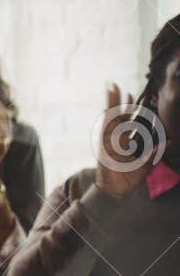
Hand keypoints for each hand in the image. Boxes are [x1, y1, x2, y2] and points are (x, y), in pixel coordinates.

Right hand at [94, 82, 152, 198]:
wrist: (117, 191)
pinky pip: (105, 130)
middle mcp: (114, 139)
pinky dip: (106, 118)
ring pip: (109, 117)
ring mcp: (108, 141)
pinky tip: (107, 107)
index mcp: (122, 141)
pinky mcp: (104, 145)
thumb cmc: (129, 179)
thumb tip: (171, 141)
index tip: (129, 92)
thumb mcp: (146, 162)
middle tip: (115, 84)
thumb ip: (156, 150)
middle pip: (115, 114)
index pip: (124, 119)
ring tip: (110, 88)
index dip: (126, 106)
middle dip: (115, 100)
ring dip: (109, 102)